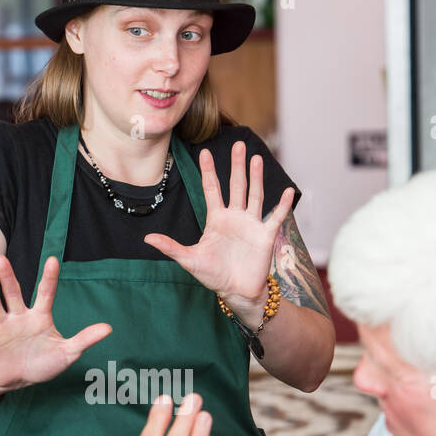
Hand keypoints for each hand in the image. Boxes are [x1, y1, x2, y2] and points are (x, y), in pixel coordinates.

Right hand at [0, 255, 110, 392]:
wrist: (15, 381)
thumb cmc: (42, 364)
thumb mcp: (66, 354)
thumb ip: (84, 340)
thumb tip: (109, 328)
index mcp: (39, 317)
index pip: (46, 293)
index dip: (49, 278)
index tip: (52, 260)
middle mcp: (19, 316)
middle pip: (13, 293)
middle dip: (8, 277)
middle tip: (3, 259)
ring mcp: (1, 326)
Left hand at [144, 142, 294, 324]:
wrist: (236, 292)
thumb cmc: (214, 275)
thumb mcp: (189, 259)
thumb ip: (170, 247)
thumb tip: (147, 238)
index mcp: (216, 219)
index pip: (211, 189)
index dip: (209, 171)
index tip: (204, 151)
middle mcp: (235, 217)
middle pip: (236, 185)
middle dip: (236, 165)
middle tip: (237, 143)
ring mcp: (251, 224)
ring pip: (254, 195)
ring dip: (256, 177)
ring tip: (256, 159)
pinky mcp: (265, 235)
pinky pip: (275, 217)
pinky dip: (282, 205)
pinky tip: (289, 191)